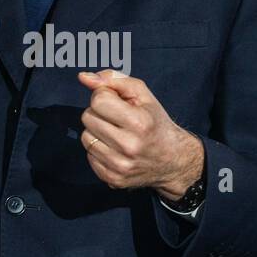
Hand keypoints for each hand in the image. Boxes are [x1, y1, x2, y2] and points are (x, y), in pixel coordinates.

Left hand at [77, 69, 204, 197]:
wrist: (173, 160)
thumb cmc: (156, 123)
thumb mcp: (143, 95)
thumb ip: (113, 80)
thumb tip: (84, 77)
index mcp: (139, 122)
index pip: (99, 100)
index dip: (105, 96)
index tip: (116, 102)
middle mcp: (129, 146)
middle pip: (88, 118)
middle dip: (99, 113)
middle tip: (117, 118)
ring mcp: (120, 165)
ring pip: (86, 138)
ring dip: (97, 132)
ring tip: (116, 133)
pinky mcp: (113, 179)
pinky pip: (89, 156)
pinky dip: (99, 149)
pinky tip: (115, 148)